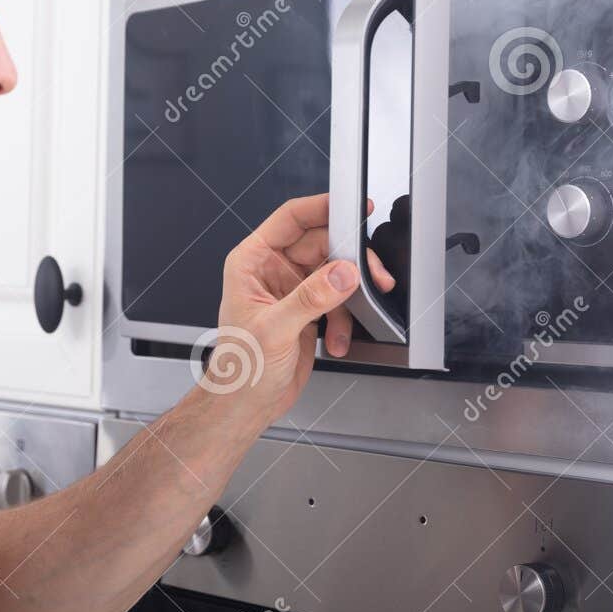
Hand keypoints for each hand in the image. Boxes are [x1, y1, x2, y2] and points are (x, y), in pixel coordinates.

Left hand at [203, 193, 395, 422]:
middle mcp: (272, 271)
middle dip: (350, 261)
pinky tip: (336, 340)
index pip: (291, 219)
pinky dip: (345, 320)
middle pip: (322, 245)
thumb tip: (342, 273)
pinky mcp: (308, 311)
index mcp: (252, 261)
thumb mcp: (274, 329)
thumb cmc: (240, 368)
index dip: (323, 208)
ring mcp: (292, 291)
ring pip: (335, 273)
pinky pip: (338, 301)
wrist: (246, 405)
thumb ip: (310, 298)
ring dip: (350, 296)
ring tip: (356, 315)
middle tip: (372, 274)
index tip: (352, 207)